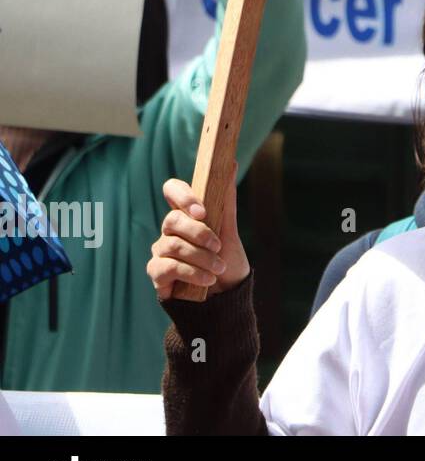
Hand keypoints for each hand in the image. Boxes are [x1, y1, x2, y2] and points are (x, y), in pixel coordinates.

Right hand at [147, 175, 248, 300]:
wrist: (226, 296)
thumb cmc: (227, 259)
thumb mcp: (230, 231)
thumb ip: (226, 201)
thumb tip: (232, 164)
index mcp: (186, 214)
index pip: (172, 189)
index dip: (183, 196)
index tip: (202, 212)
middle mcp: (170, 230)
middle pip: (172, 219)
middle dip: (200, 234)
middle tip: (218, 246)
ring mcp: (161, 251)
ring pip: (173, 245)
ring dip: (201, 258)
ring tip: (219, 269)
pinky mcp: (157, 273)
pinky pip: (167, 267)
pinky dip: (192, 273)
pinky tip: (207, 280)